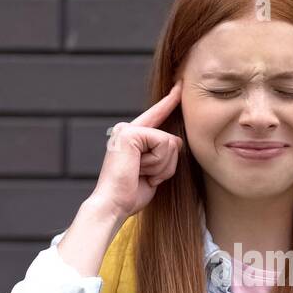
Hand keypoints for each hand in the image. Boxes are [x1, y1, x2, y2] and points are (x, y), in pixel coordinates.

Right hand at [90, 81, 182, 219]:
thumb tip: (177, 141)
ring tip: (140, 174)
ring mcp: (128, 130)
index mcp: (131, 138)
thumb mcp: (153, 173)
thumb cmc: (129, 195)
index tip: (180, 86)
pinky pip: (163, 144)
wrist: (113, 205)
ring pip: (170, 143)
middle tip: (145, 177)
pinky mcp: (131, 133)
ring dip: (161, 166)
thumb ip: (163, 156)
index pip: (156, 116)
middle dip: (166, 165)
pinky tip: (139, 169)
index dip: (169, 102)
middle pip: (171, 140)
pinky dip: (158, 163)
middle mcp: (127, 130)